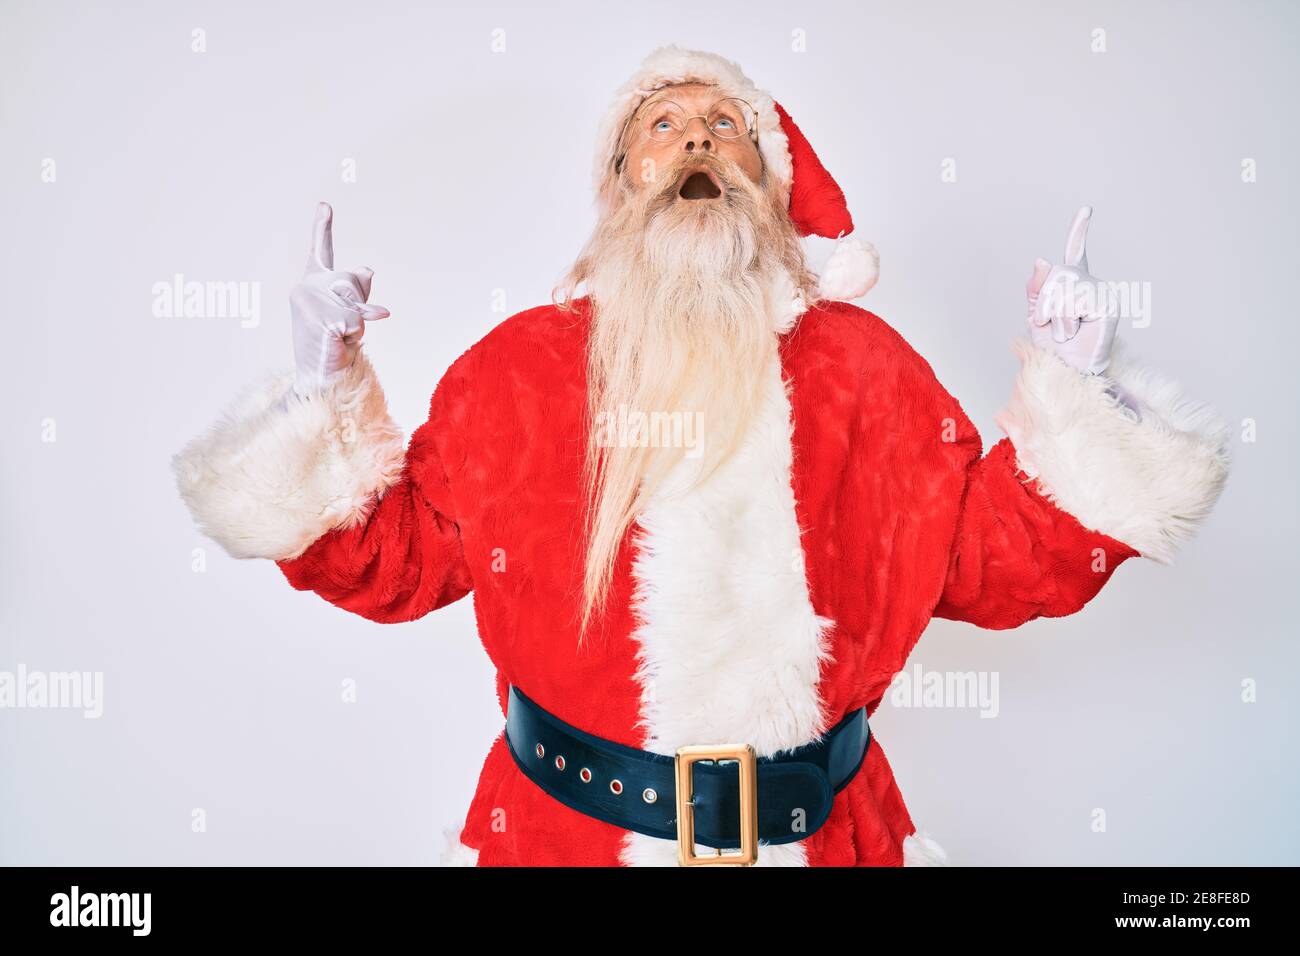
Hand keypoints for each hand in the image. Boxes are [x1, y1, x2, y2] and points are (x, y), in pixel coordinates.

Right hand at [291, 202, 389, 394]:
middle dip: (359, 304)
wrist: (321, 379)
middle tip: (343, 329)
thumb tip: (368, 269)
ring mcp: (309, 302)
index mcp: (311, 284)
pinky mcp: (322, 319)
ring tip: (339, 337)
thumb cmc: (333, 347)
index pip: (320, 252)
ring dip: (358, 323)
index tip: (325, 205)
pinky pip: (358, 320)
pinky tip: (338, 343)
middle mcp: (305, 288)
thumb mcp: (348, 313)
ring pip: (355, 300)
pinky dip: (356, 336)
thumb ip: (356, 290)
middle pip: (352, 279)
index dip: (322, 227)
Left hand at [1025, 205, 1117, 375]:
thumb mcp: (1036, 314)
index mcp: (1072, 284)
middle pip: (1057, 273)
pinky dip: (1066, 320)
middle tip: (1052, 324)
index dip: (1080, 230)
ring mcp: (1101, 293)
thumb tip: (1042, 260)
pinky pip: (1074, 301)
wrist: (1065, 370)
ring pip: (1063, 288)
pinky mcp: (1108, 305)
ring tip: (1066, 331)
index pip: (1076, 252)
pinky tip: (1077, 330)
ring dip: (1055, 316)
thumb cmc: (1052, 348)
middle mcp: (1089, 284)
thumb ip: (1036, 287)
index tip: (1086, 209)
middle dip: (1045, 303)